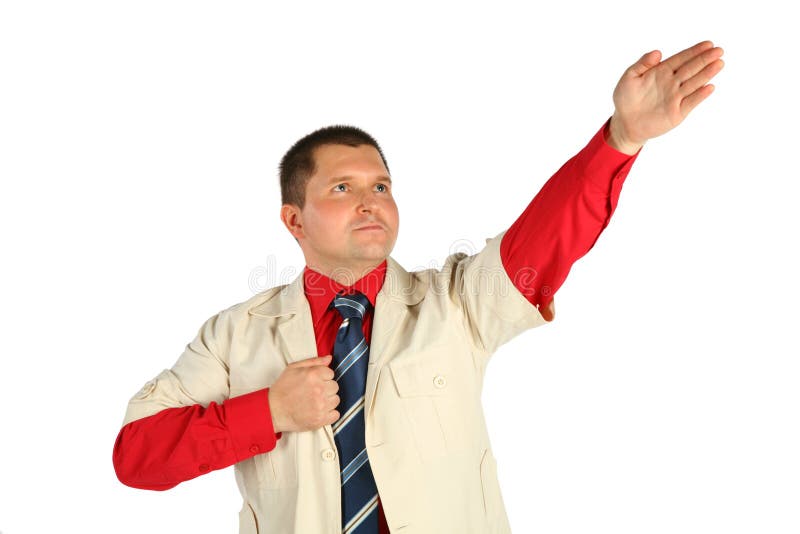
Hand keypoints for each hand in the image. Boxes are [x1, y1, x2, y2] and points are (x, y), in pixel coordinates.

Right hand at [268, 355, 339, 432]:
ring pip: (336, 400)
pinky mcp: (321, 419)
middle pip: (335, 386)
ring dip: (328, 401)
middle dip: (326, 388)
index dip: (323, 377)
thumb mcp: (293, 368)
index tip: (315, 382)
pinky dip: (329, 414)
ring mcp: (321, 405)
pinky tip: (319, 411)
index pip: (331, 373)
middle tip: (313, 392)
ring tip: (314, 402)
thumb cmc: (282, 389)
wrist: (273, 410)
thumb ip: (313, 362)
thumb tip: (329, 359)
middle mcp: (319, 389)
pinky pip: (335, 415)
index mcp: (313, 374)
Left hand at [608, 40, 724, 153]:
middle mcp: (672, 83)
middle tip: (719, 50)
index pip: (681, 59)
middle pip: (691, 68)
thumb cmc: (626, 99)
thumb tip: (657, 52)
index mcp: (662, 72)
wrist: (625, 123)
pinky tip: (709, 87)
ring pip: (694, 83)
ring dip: (707, 74)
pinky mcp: (677, 113)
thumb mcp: (629, 78)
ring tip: (719, 64)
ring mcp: (676, 97)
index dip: (694, 51)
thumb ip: (642, 64)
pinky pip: (691, 102)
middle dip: (705, 59)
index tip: (708, 44)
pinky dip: (700, 96)